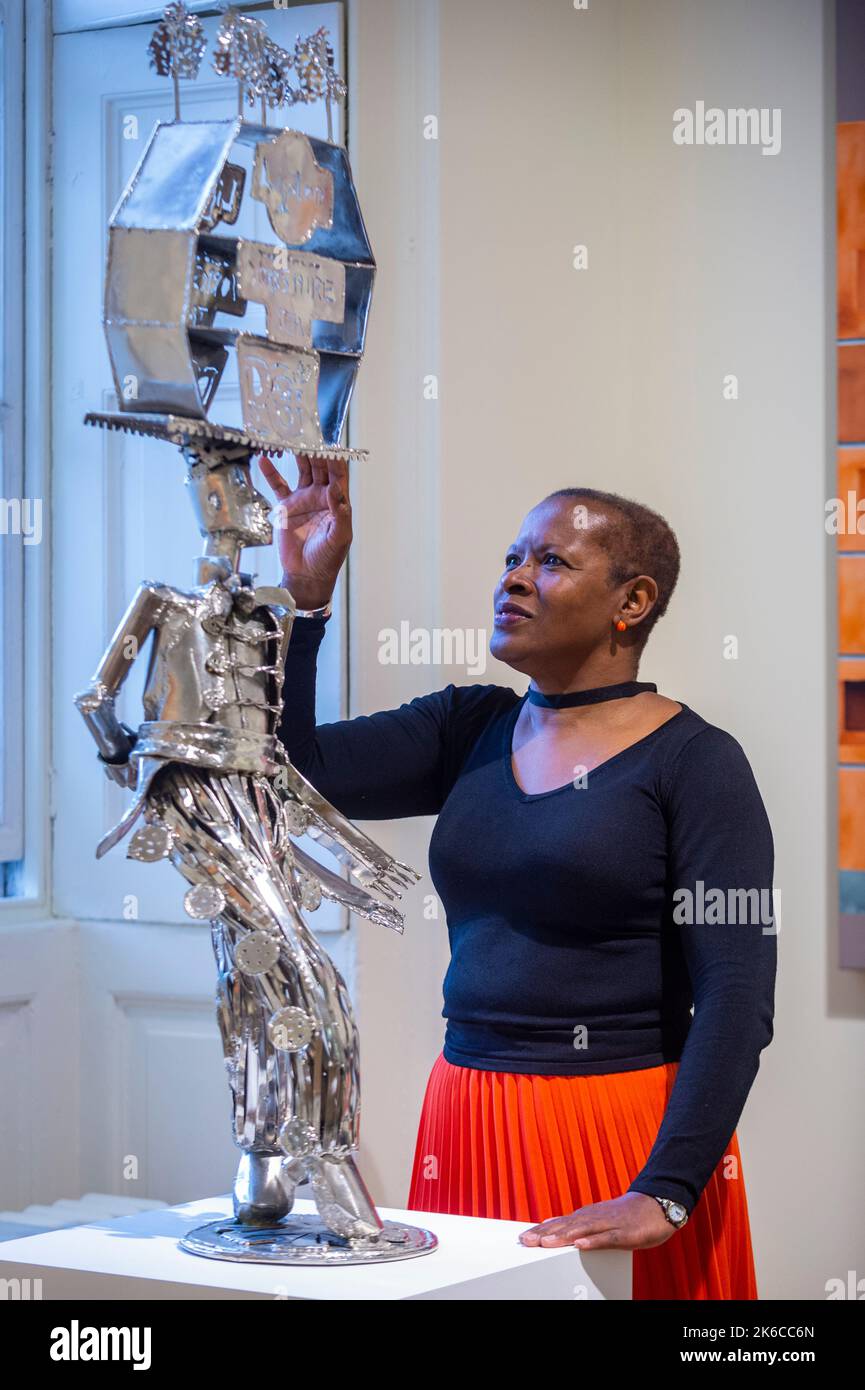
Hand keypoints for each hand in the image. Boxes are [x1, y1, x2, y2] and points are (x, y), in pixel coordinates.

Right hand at [258, 452, 351, 609]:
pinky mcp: (287, 507)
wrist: (306, 575)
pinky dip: (271, 473)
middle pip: (320, 467)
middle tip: (307, 432)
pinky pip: (279, 486)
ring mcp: (304, 500)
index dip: (335, 458)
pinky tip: (264, 460)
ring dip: (297, 455)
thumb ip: (340, 513)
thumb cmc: (327, 558)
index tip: (330, 443)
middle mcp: (321, 497)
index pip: (338, 474)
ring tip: (290, 438)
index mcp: (337, 502)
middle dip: (315, 450)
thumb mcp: (339, 537)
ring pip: (301, 470)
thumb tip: (337, 488)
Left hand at [518, 1192, 676, 1250]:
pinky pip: (608, 1238)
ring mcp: (608, 1224)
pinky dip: (594, 1242)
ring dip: (563, 1237)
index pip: (558, 1224)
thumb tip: (551, 1225)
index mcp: (586, 1216)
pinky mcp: (624, 1232)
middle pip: (565, 1227)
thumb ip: (576, 1223)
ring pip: (582, 1231)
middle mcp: (593, 1218)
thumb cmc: (626, 1215)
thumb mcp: (597, 1218)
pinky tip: (581, 1246)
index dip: (540, 1231)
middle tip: (525, 1241)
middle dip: (545, 1235)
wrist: (656, 1204)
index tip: (522, 1238)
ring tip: (546, 1243)